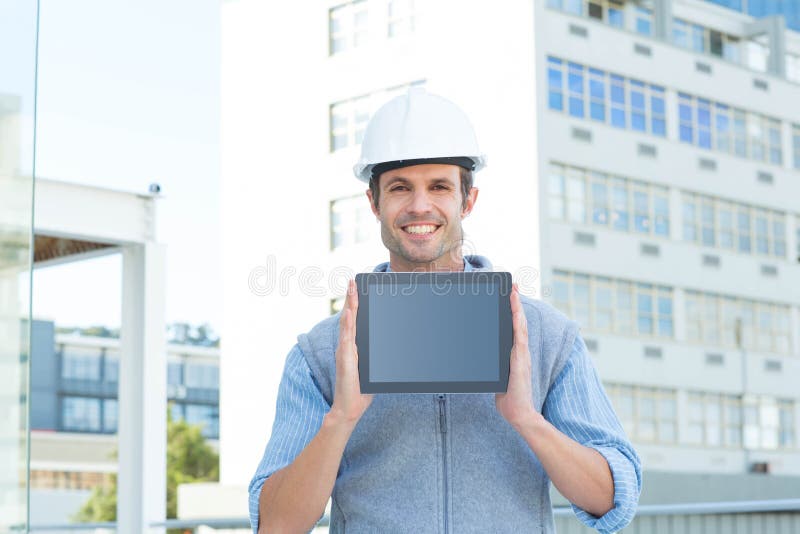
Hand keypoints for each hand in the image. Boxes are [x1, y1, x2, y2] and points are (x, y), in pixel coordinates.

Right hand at [330, 279, 372, 425]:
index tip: (358, 289)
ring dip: (349, 304)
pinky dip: (348, 323)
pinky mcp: (346, 358)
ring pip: (347, 322)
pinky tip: (350, 312)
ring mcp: (345, 350)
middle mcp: (347, 345)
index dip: (356, 304)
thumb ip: (380, 358)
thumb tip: (394, 349)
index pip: (355, 321)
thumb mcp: (374, 369)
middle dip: (351, 298)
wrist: (349, 407)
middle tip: (353, 281)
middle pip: (349, 317)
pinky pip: (347, 337)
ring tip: (351, 289)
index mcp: (354, 346)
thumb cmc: (361, 390)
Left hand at [496, 283, 538, 431]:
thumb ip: (496, 368)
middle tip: (512, 286)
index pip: (513, 328)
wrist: (519, 413)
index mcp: (514, 354)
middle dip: (515, 303)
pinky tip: (516, 309)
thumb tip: (484, 364)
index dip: (512, 311)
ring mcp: (521, 354)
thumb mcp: (499, 377)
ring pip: (520, 325)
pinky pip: (520, 336)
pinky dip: (518, 321)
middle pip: (518, 322)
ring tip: (513, 290)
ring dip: (517, 307)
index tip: (509, 296)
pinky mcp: (520, 359)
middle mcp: (520, 351)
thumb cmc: (508, 399)